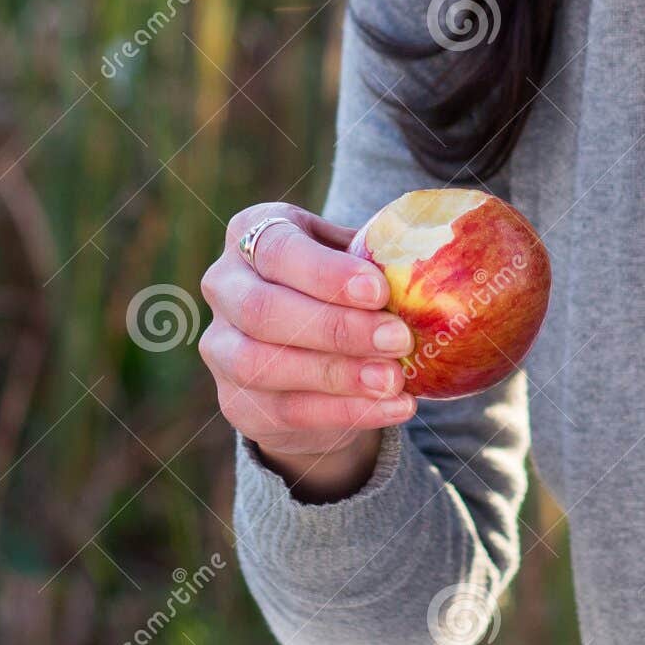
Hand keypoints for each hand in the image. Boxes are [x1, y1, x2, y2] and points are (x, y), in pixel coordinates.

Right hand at [200, 203, 417, 492]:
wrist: (308, 348)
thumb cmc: (338, 284)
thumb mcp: (352, 257)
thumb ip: (374, 256)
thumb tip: (424, 262)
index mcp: (252, 233)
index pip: (279, 251)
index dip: (327, 274)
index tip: (379, 291)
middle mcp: (224, 286)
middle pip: (265, 311)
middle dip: (337, 328)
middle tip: (399, 339)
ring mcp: (220, 348)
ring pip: (265, 365)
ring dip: (338, 375)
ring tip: (395, 380)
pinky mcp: (236, 402)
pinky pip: (286, 411)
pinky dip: (345, 411)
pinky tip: (393, 407)